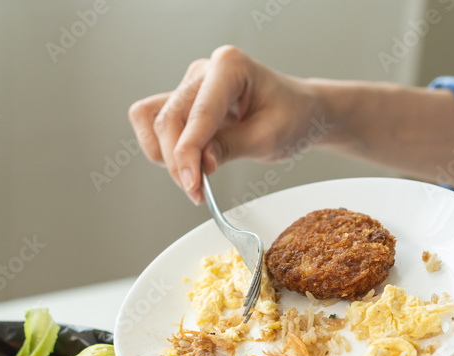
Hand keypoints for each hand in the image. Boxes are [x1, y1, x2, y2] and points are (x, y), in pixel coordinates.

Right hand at [128, 46, 321, 203]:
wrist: (299, 112)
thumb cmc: (292, 116)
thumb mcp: (268, 137)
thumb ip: (230, 148)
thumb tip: (200, 164)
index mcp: (230, 66)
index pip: (198, 114)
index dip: (188, 153)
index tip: (192, 184)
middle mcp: (204, 71)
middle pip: (168, 119)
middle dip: (178, 161)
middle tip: (198, 191)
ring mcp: (190, 85)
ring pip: (154, 122)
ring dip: (165, 156)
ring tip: (194, 179)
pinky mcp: (183, 102)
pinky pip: (154, 125)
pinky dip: (163, 150)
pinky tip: (187, 164)